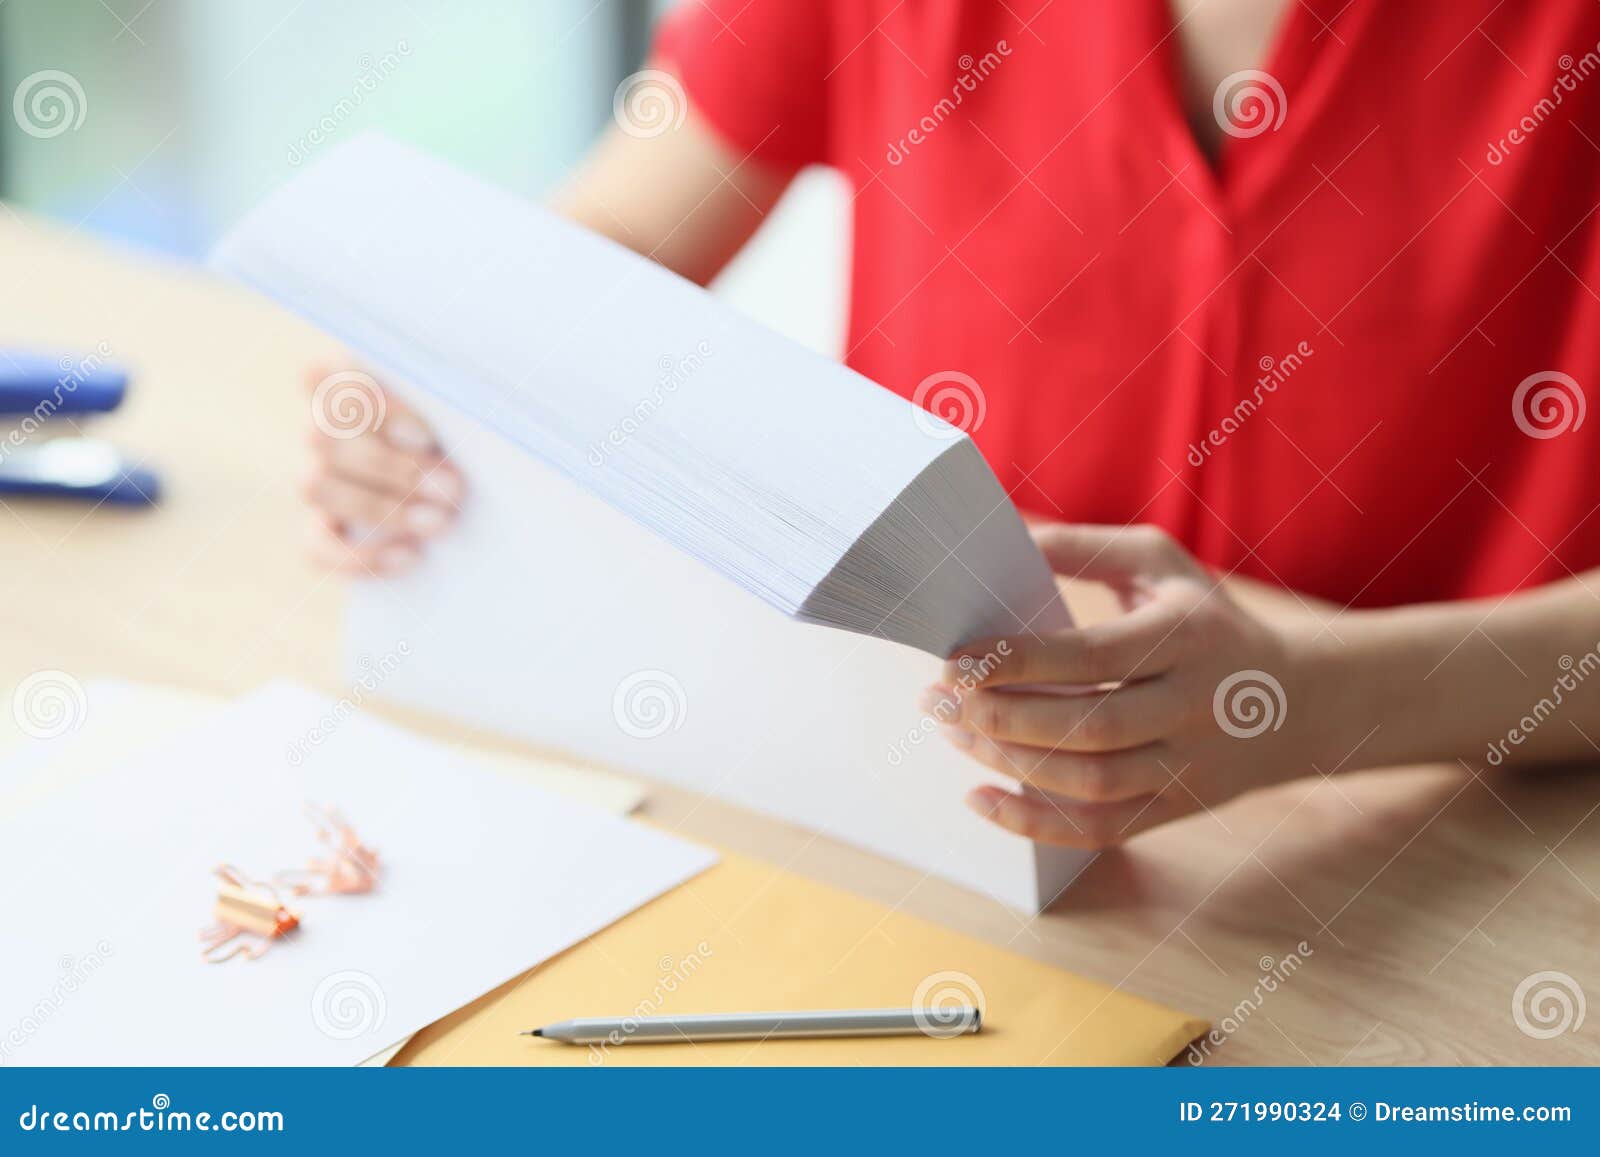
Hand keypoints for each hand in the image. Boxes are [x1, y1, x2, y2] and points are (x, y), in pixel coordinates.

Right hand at [302, 365, 464, 575]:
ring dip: (381, 508)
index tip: (426, 437)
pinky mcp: (321, 531)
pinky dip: (359, 556)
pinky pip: (316, 547)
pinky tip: (411, 557)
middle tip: (451, 487)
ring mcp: (319, 479)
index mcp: (352, 379)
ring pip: (316, 486)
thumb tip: (456, 430)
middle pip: (322, 435)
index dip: (369, 406)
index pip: (327, 376)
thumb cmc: (474, 434)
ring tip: (440, 522)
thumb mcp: (469, 412)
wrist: (483, 493)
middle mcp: (324, 426)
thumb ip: (455, 404)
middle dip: (392, 467)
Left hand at [925, 523, 1337, 848]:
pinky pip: (1101, 830)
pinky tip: (980, 798)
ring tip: (953, 736)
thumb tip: (1011, 540)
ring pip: (1091, 783)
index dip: (1018, 662)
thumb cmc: (1209, 619)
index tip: (955, 660)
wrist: (1298, 700)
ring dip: (1009, 764)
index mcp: (1186, 637)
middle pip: (1087, 726)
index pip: (1091, 656)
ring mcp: (1188, 765)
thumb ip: (1087, 548)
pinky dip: (1035, 824)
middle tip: (937, 700)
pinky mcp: (1178, 808)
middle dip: (1000, 719)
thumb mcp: (1163, 563)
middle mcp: (1192, 706)